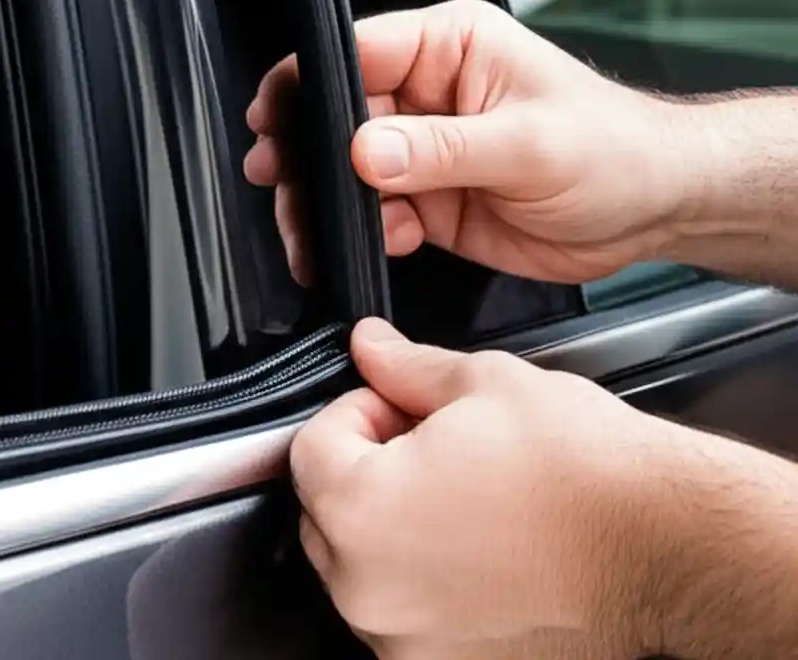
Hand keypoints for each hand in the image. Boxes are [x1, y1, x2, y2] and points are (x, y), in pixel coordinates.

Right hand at [244, 0, 690, 284]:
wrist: (652, 211)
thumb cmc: (615, 152)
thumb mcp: (529, 144)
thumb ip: (442, 148)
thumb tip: (367, 151)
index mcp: (450, 49)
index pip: (356, 52)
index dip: (307, 85)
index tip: (276, 122)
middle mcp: (429, 96)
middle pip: (336, 117)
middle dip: (305, 154)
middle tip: (279, 181)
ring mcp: (426, 150)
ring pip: (346, 173)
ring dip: (328, 204)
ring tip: (314, 231)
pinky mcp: (430, 199)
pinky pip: (376, 216)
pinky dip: (367, 235)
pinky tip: (385, 243)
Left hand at [290, 318, 676, 658]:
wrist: (669, 547)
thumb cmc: (586, 473)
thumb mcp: (486, 384)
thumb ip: (406, 368)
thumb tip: (370, 347)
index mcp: (357, 509)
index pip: (310, 448)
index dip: (357, 412)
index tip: (397, 408)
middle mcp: (364, 586)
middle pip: (326, 511)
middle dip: (366, 471)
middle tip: (432, 449)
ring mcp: (400, 637)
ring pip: (362, 566)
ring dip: (392, 528)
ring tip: (466, 501)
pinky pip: (404, 613)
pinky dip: (424, 582)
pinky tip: (480, 551)